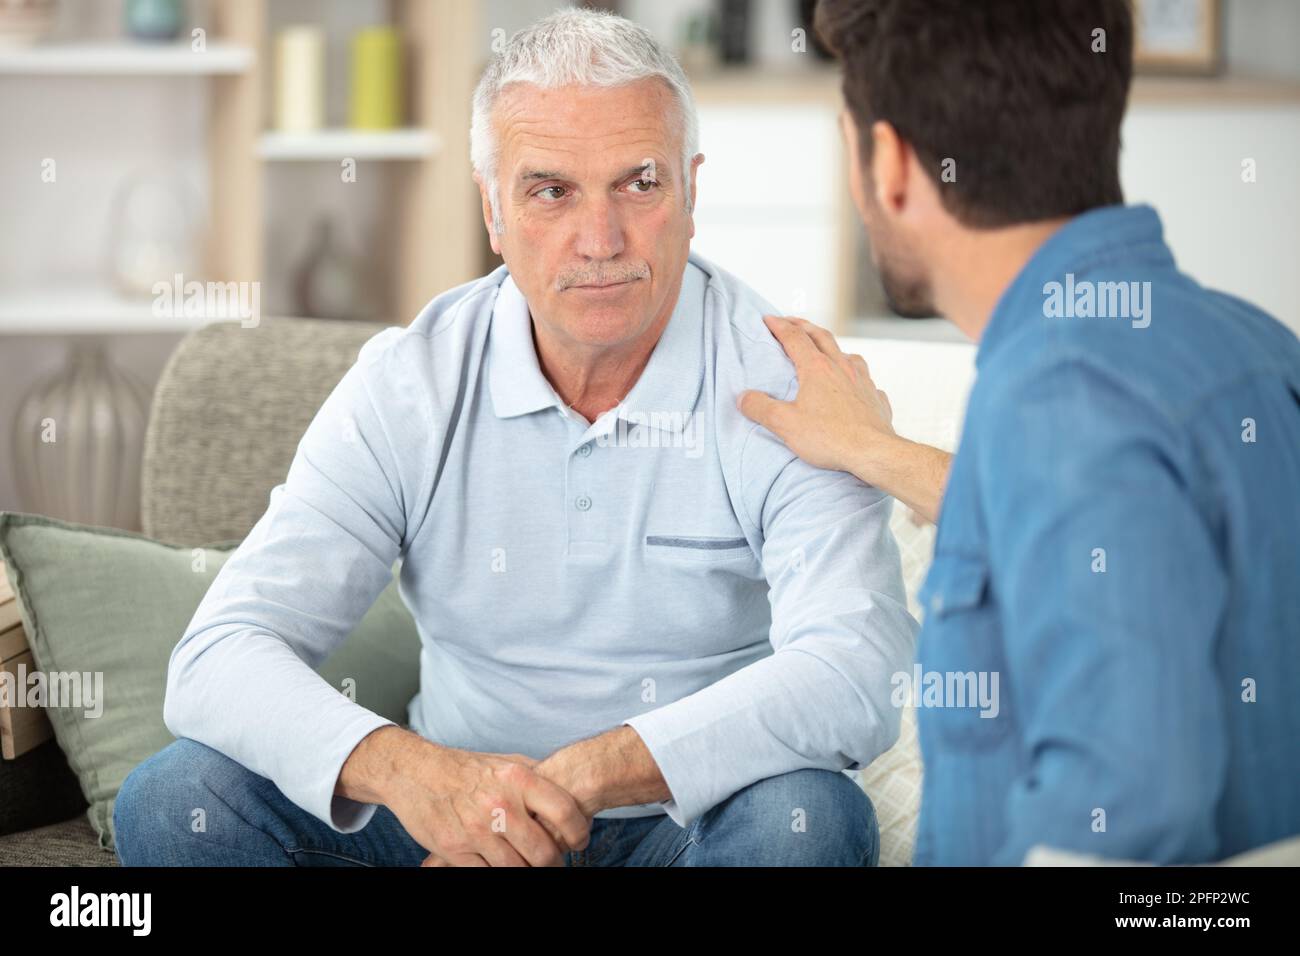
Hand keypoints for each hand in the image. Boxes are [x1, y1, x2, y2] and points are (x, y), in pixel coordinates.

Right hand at [384, 744, 589, 867]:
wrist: (415, 772)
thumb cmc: (466, 769)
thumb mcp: (506, 762)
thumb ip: (537, 776)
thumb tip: (570, 792)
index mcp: (517, 779)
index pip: (565, 812)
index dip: (579, 832)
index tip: (579, 840)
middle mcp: (499, 804)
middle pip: (544, 852)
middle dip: (553, 862)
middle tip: (552, 860)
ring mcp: (476, 830)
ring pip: (517, 869)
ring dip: (526, 869)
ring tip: (527, 863)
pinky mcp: (454, 849)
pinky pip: (487, 874)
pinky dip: (498, 872)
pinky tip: (501, 864)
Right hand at [738, 315, 895, 473]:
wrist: (873, 453)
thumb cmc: (830, 438)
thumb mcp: (785, 424)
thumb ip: (760, 408)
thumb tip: (744, 398)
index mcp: (817, 369)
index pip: (794, 338)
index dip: (779, 326)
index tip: (768, 319)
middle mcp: (841, 368)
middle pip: (821, 337)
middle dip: (804, 326)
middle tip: (791, 321)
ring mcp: (863, 381)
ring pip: (847, 355)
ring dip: (833, 347)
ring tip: (826, 350)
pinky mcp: (875, 398)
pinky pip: (866, 380)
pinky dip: (856, 376)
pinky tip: (855, 385)